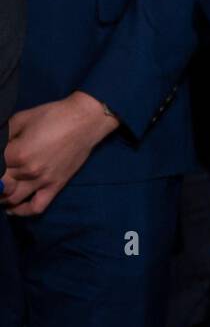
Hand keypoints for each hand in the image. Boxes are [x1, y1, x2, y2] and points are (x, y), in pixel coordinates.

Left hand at [1, 93, 118, 215]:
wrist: (85, 120)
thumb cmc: (54, 115)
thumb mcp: (23, 117)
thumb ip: (5, 133)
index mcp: (18, 153)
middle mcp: (28, 171)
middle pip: (1, 185)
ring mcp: (42, 182)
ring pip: (12, 199)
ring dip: (2, 197)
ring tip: (0, 190)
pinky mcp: (55, 186)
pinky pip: (36, 207)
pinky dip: (21, 211)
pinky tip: (12, 208)